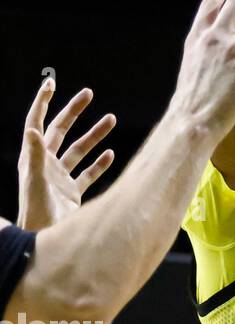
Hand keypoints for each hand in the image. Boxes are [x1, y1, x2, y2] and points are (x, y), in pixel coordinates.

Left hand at [18, 80, 116, 230]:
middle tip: (88, 94)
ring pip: (79, 150)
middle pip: (60, 131)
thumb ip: (35, 154)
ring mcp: (60, 178)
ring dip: (94, 135)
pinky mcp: (72, 192)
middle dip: (73, 112)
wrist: (46, 239)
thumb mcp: (35, 180)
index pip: (37, 123)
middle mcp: (46, 165)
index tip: (51, 84)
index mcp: (33, 158)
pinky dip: (100, 163)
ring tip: (111, 119)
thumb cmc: (37, 212)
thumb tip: (33, 128)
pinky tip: (110, 155)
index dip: (43, 103)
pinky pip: (88, 173)